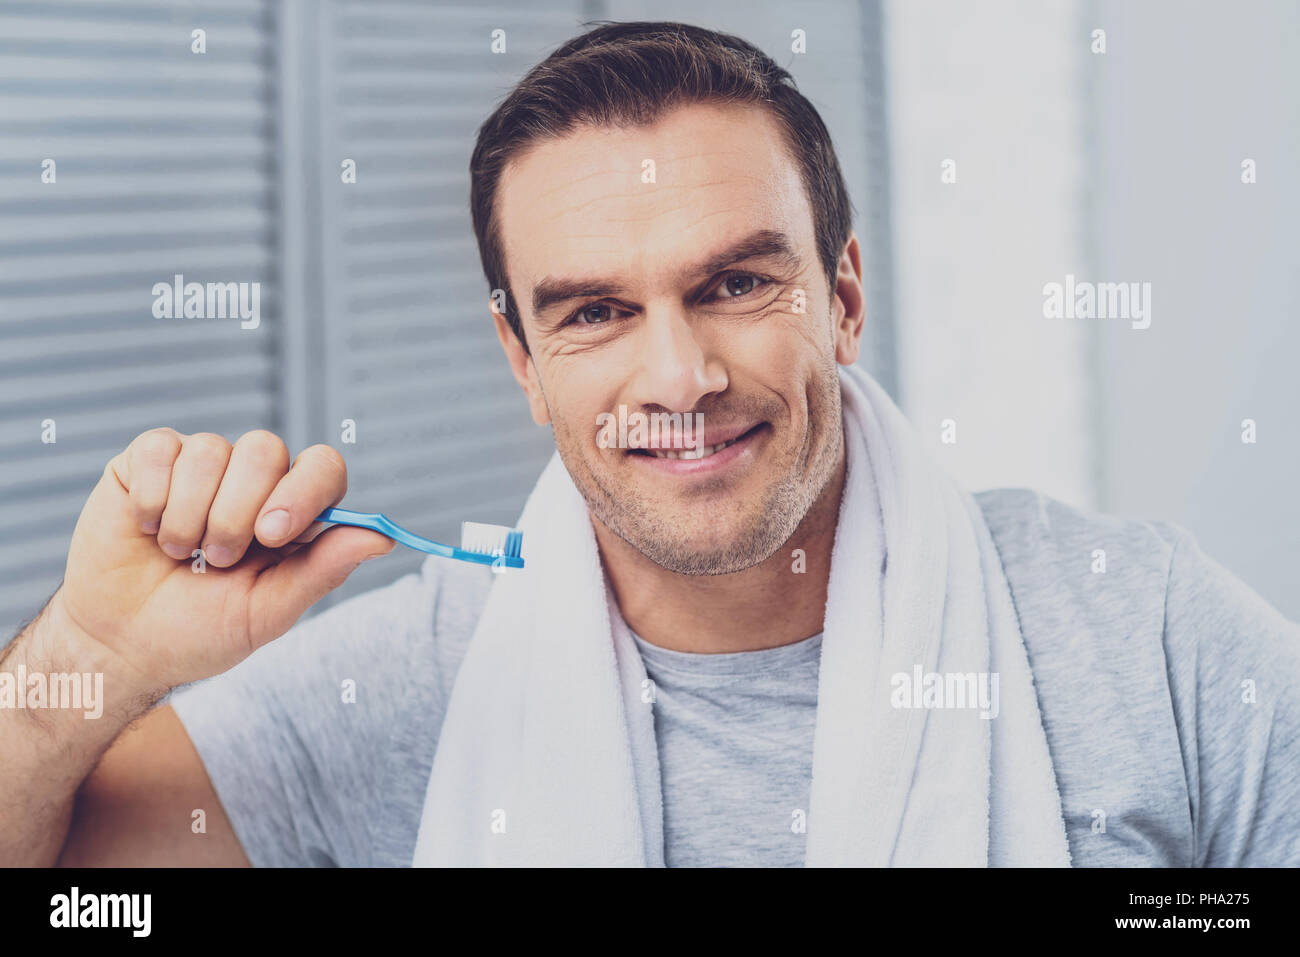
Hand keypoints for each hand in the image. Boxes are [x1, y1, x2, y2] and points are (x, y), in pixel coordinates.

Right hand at [56, 429, 392, 692]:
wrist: (123, 644)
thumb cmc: (202, 630)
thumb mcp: (268, 610)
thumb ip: (323, 569)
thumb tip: (383, 537)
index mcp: (293, 511)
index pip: (322, 466)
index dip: (302, 492)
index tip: (273, 535)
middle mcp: (253, 479)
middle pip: (265, 450)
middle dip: (236, 514)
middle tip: (216, 560)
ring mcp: (202, 465)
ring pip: (210, 450)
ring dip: (191, 515)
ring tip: (180, 553)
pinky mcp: (150, 460)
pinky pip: (160, 449)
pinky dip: (153, 499)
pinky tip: (148, 529)